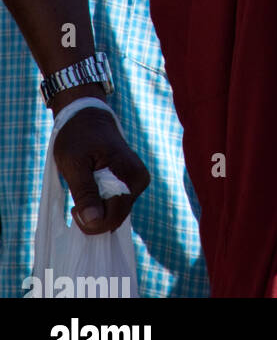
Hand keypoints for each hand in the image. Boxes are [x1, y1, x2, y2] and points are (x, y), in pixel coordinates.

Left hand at [52, 106, 149, 234]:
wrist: (87, 117)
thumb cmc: (78, 137)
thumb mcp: (74, 164)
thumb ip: (85, 193)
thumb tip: (94, 222)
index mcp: (129, 174)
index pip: (114, 217)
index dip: (91, 222)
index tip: (75, 208)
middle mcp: (139, 179)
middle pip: (117, 218)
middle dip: (94, 217)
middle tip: (77, 201)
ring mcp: (137, 181)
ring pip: (116, 213)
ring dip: (97, 209)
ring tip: (85, 188)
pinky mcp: (132, 182)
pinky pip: (117, 204)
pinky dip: (102, 204)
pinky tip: (92, 190)